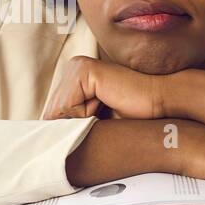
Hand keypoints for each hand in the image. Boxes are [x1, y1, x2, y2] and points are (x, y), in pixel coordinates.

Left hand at [42, 56, 162, 120]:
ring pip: (60, 112)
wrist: (159, 104)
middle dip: (73, 125)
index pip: (54, 113)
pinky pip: (69, 107)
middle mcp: (73, 67)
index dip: (69, 129)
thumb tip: (45, 138)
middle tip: (102, 115)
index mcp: (74, 76)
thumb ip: (72, 122)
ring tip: (106, 107)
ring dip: (82, 121)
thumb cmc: (132, 116)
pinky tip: (107, 101)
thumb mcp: (94, 120)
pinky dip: (86, 115)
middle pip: (53, 113)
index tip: (91, 126)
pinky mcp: (84, 71)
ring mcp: (77, 66)